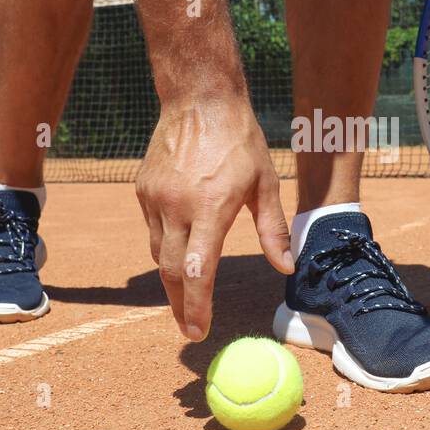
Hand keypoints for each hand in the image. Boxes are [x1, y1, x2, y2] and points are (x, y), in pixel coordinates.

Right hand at [135, 94, 292, 340]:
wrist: (198, 99)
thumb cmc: (239, 140)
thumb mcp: (265, 183)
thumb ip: (273, 229)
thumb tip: (286, 266)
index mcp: (211, 207)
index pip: (197, 270)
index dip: (197, 305)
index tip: (199, 331)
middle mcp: (177, 206)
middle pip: (170, 271)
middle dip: (180, 304)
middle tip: (190, 329)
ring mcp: (155, 198)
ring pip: (157, 253)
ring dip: (171, 278)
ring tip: (186, 297)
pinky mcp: (142, 190)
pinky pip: (151, 229)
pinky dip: (164, 246)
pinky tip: (178, 249)